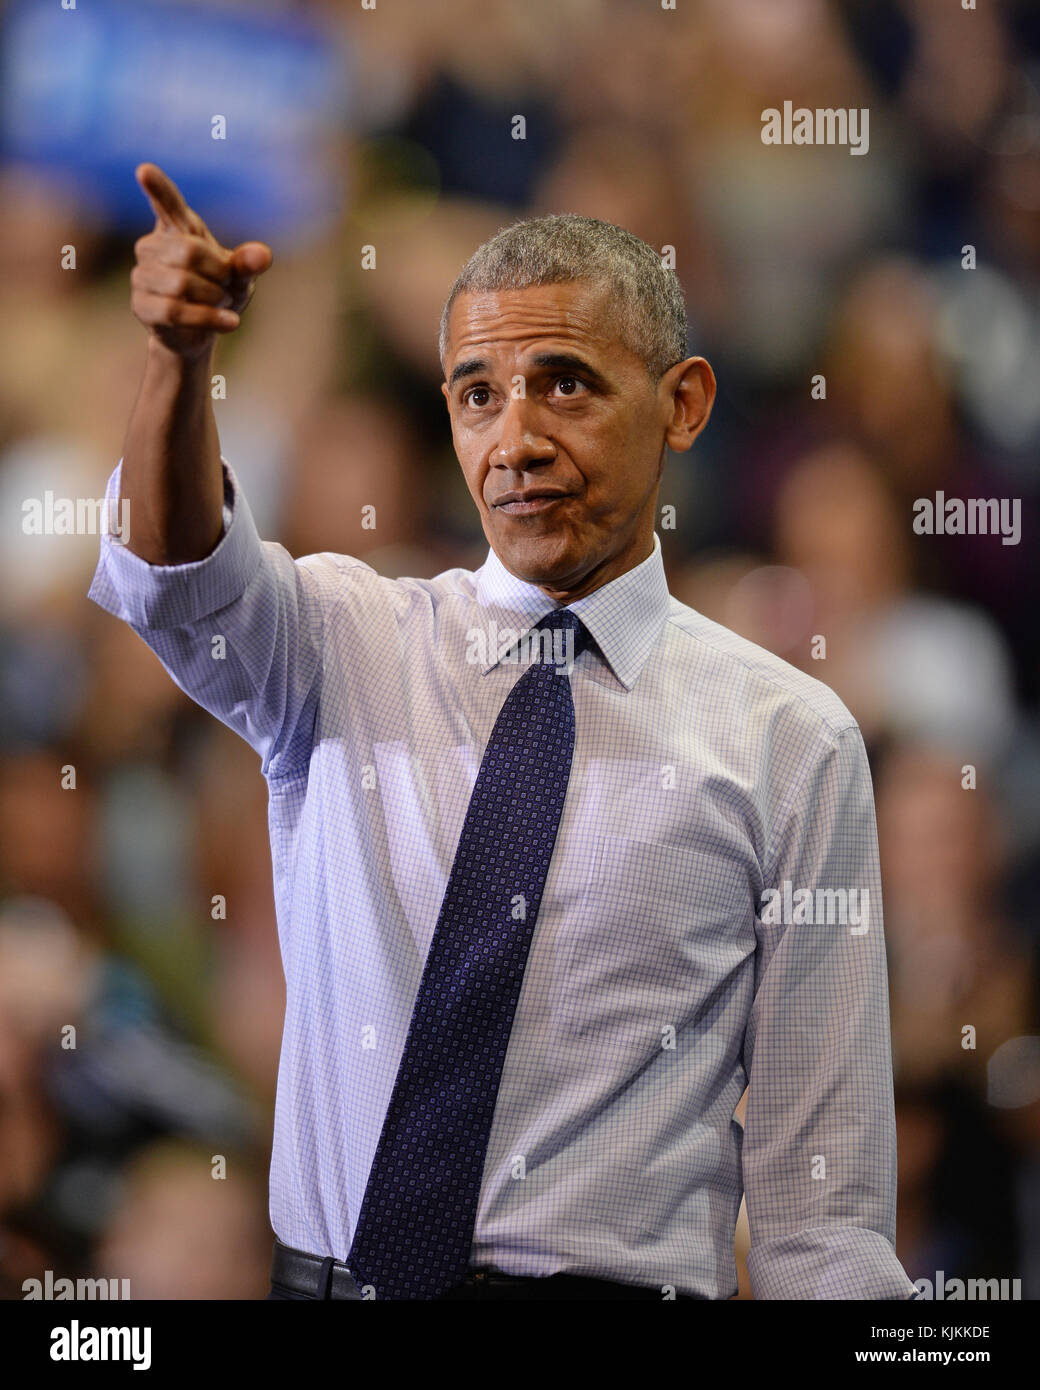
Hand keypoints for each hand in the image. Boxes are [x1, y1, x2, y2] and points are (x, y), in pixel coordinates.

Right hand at [130, 163, 272, 358]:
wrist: (198, 335)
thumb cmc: (218, 294)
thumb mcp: (239, 277)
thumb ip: (248, 263)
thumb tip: (263, 255)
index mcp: (176, 229)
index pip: (167, 204)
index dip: (158, 188)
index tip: (145, 170)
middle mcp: (152, 246)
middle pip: (188, 251)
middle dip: (218, 273)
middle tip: (228, 287)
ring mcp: (141, 275)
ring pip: (182, 283)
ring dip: (214, 298)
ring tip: (223, 303)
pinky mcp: (141, 306)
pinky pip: (175, 310)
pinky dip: (208, 318)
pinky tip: (230, 322)